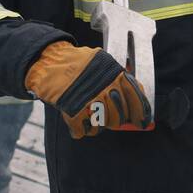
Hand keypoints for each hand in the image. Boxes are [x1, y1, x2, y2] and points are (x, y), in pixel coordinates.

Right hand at [25, 41, 152, 138]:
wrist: (50, 62)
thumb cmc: (78, 63)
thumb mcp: (104, 62)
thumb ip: (120, 78)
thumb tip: (137, 95)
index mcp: (115, 76)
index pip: (136, 99)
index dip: (140, 113)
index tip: (142, 123)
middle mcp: (105, 90)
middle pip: (119, 117)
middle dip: (115, 120)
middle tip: (109, 116)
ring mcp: (89, 102)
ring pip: (102, 125)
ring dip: (98, 125)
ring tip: (92, 116)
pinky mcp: (73, 113)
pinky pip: (85, 131)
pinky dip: (83, 130)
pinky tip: (81, 122)